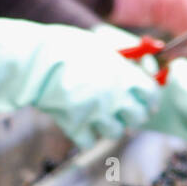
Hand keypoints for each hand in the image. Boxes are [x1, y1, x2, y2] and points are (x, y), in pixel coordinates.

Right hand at [0, 15, 157, 148]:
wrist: (34, 64)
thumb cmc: (64, 47)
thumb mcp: (98, 44)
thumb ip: (121, 57)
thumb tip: (139, 61)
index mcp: (124, 76)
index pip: (152, 94)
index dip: (151, 98)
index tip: (147, 100)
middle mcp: (116, 98)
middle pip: (138, 117)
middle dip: (133, 114)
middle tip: (124, 110)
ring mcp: (97, 116)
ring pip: (115, 132)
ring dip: (109, 125)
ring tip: (98, 115)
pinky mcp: (77, 128)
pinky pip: (90, 141)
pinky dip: (85, 135)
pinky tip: (78, 123)